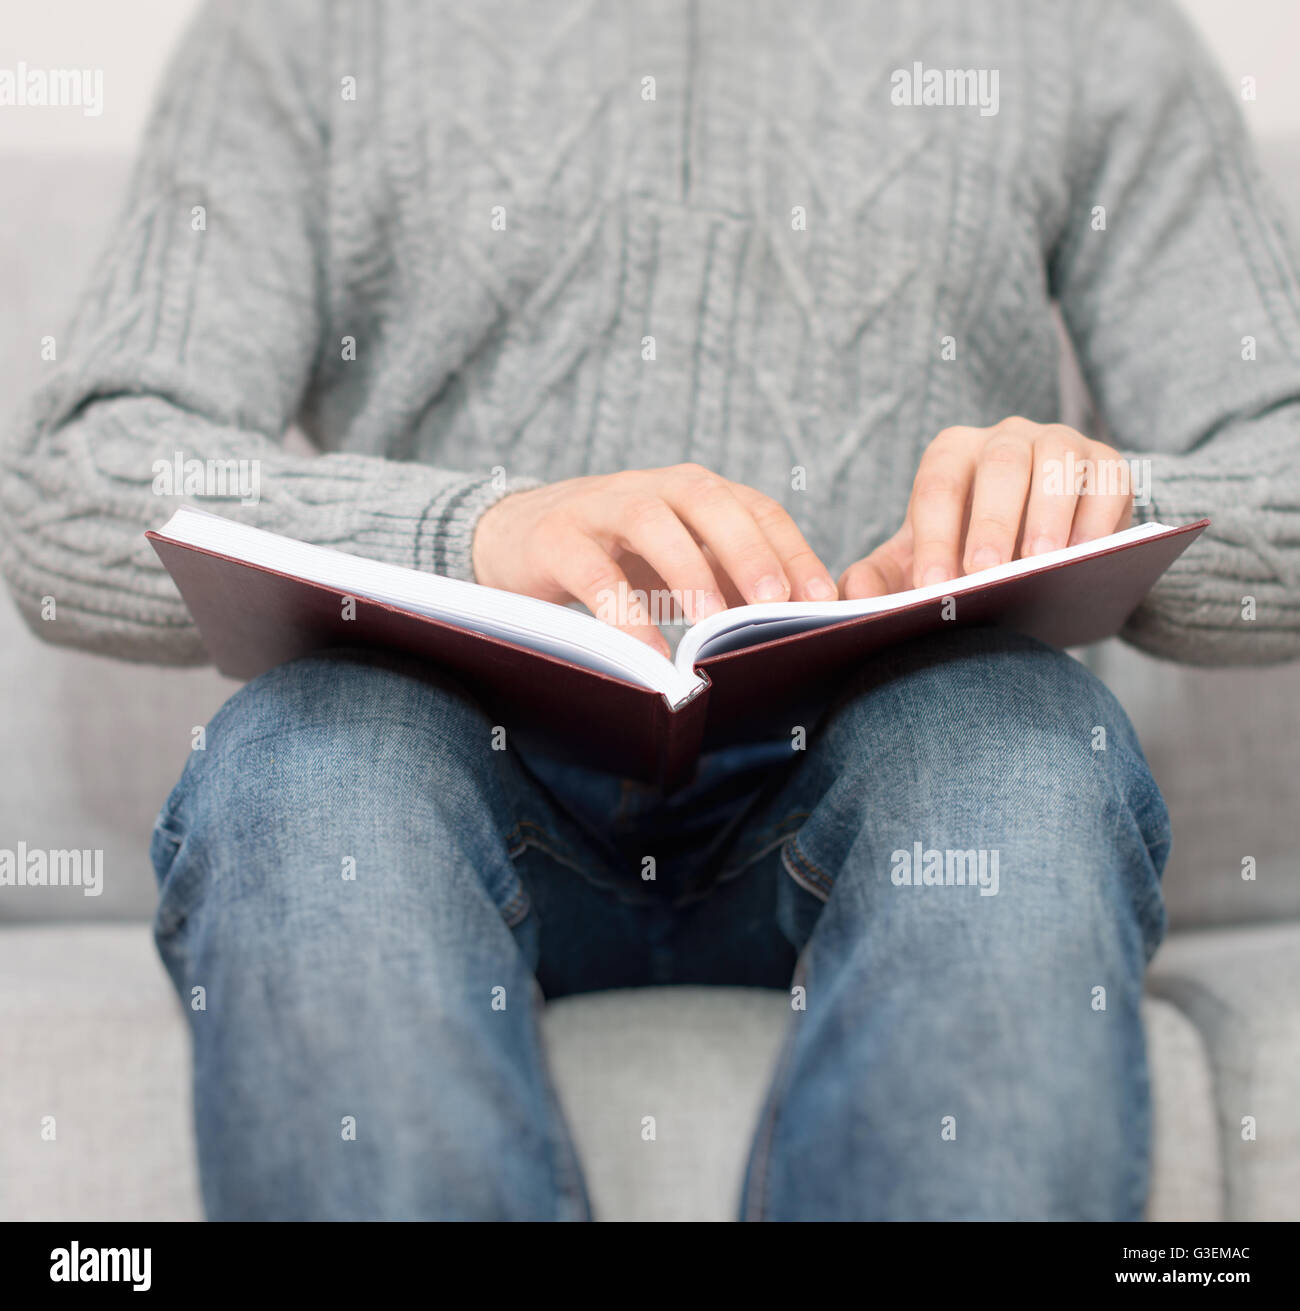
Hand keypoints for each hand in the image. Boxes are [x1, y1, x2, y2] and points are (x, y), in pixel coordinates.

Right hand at [472, 464, 837, 653]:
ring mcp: (600, 507)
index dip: (792, 549)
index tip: (822, 598)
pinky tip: (646, 651)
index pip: (755, 508)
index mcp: (693, 493)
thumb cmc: (615, 556)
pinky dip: (621, 610)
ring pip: (651, 521)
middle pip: (709, 501)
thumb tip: (792, 625)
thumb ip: (728, 581)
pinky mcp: (556, 538)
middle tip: (777, 602)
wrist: (515, 538)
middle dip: (749, 550)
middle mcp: (652, 488)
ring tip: (713, 622)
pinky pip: (593, 571)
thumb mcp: (677, 563)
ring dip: (688, 568)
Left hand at [839, 418, 1134, 599]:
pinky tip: (1087, 555)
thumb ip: (881, 578)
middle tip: (986, 573)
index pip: (937, 488)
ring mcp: (1061, 444)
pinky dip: (1097, 516)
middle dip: (992, 521)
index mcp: (951, 454)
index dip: (934, 536)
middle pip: (999, 467)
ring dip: (1049, 513)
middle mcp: (1005, 438)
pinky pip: (1106, 481)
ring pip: (1056, 464)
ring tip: (1042, 564)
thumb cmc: (968, 553)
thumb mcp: (921, 564)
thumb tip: (849, 594)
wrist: (1038, 552)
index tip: (933, 586)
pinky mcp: (1107, 465)